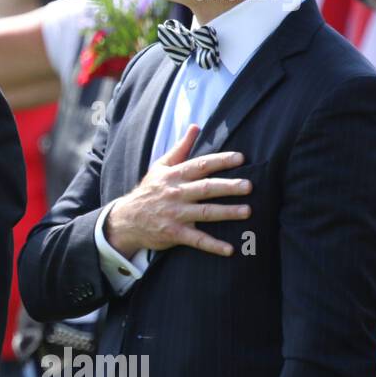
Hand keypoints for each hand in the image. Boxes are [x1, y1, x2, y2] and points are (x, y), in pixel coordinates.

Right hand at [104, 124, 252, 258]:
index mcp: (174, 176)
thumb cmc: (149, 191)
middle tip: (249, 186)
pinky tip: (229, 249)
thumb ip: (180, 148)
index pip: (200, 165)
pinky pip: (196, 240)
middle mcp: (176, 194)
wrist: (126, 219)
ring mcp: (175, 214)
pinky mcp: (174, 233)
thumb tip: (196, 126)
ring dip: (226, 212)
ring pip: (205, 212)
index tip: (240, 158)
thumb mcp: (160, 167)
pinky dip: (213, 246)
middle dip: (228, 187)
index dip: (220, 161)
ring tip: (247, 211)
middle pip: (206, 188)